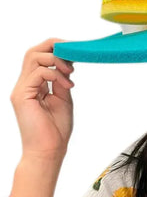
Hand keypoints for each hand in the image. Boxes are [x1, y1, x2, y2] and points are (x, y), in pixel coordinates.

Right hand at [10, 38, 74, 160]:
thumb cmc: (55, 129)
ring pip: (34, 56)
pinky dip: (56, 74)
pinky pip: (39, 72)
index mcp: (33, 84)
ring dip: (57, 59)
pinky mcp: (22, 96)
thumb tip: (67, 63)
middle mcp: (25, 84)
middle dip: (54, 45)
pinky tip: (67, 85)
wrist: (49, 151)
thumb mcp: (63, 97)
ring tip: (70, 72)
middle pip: (33, 51)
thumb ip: (61, 79)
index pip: (39, 55)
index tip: (74, 51)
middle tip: (72, 53)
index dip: (56, 48)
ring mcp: (21, 89)